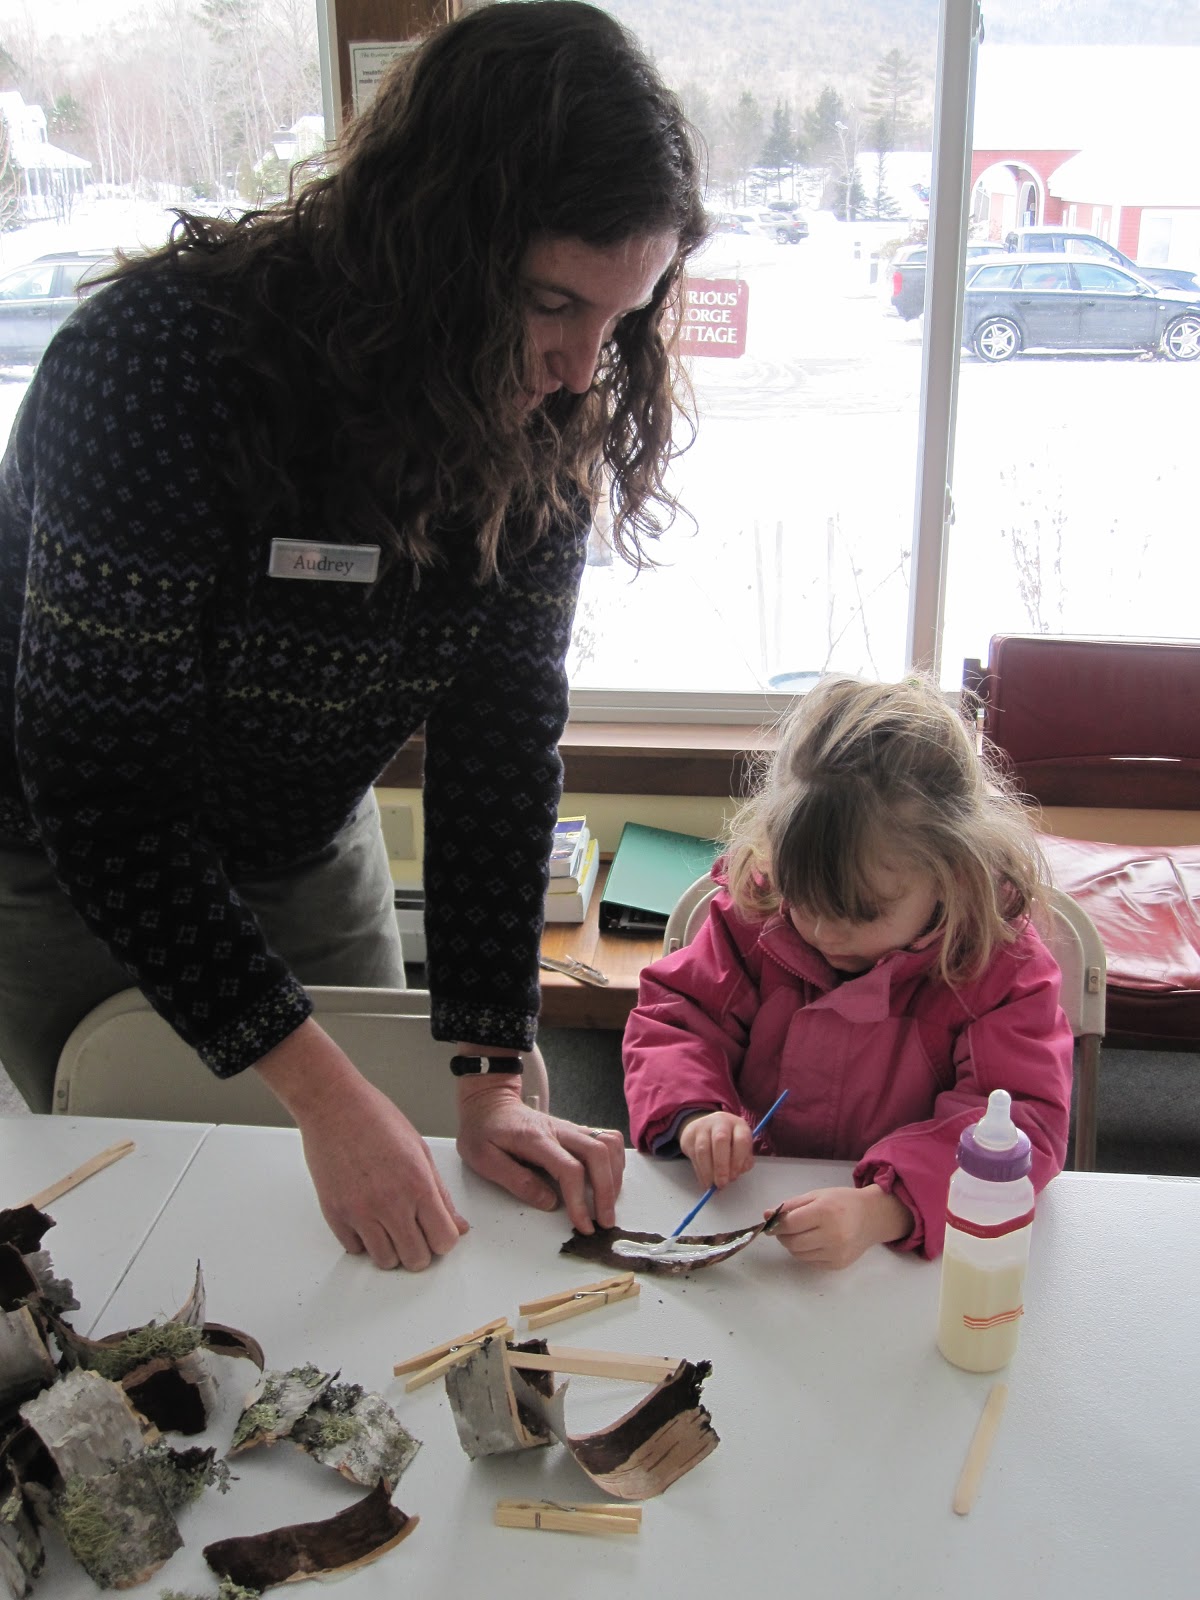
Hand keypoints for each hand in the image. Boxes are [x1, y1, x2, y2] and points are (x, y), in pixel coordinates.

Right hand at [256, 1019, 468, 1270]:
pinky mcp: (335, 1215)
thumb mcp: (420, 1150)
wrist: (333, 1105)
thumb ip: (441, 1194)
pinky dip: (363, 1241)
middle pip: (416, 1260)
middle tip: (414, 1230)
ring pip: (385, 1262)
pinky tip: (366, 1217)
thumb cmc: (376, 1118)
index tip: (437, 1231)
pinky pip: (355, 1249)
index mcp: (418, 1184)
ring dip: (392, 1249)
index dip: (444, 1239)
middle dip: (420, 1250)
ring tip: (389, 1225)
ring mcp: (360, 1212)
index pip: (444, 1241)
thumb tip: (458, 1226)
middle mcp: (391, 1204)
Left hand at [455, 1075, 624, 1232]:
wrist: (488, 1103)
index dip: (579, 1200)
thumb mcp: (484, 1159)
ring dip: (614, 1174)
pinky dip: (614, 1161)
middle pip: (598, 1154)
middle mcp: (558, 1130)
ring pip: (607, 1143)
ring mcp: (569, 1128)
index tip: (582, 1224)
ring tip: (608, 1203)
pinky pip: (606, 1139)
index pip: (569, 1168)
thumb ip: (516, 1180)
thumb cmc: (483, 1131)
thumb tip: (549, 1202)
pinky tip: (608, 1181)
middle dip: (606, 1190)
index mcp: (535, 1138)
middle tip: (605, 1221)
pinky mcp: (574, 1131)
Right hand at [679, 1110, 753, 1190]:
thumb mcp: (741, 1148)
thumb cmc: (729, 1141)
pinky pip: (693, 1156)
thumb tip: (732, 1176)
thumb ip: (742, 1162)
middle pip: (720, 1140)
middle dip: (721, 1165)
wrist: (706, 1126)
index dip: (738, 1160)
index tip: (734, 1176)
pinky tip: (705, 1181)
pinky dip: (699, 1172)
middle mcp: (721, 1122)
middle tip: (721, 1183)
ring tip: (712, 1185)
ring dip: (708, 1171)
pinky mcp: (689, 1135)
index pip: (741, 1140)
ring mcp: (703, 1127)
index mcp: (738, 1125)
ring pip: (703, 1149)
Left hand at [767, 1184, 913, 1269]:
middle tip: (785, 1229)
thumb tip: (766, 1216)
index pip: (790, 1224)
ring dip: (793, 1245)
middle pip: (792, 1242)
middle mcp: (832, 1234)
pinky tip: (814, 1242)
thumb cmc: (841, 1202)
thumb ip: (791, 1206)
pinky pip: (810, 1262)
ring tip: (801, 1234)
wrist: (871, 1217)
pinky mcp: (838, 1265)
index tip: (770, 1224)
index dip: (776, 1225)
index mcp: (825, 1212)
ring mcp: (836, 1252)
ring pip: (799, 1254)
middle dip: (783, 1236)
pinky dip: (806, 1253)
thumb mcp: (816, 1196)